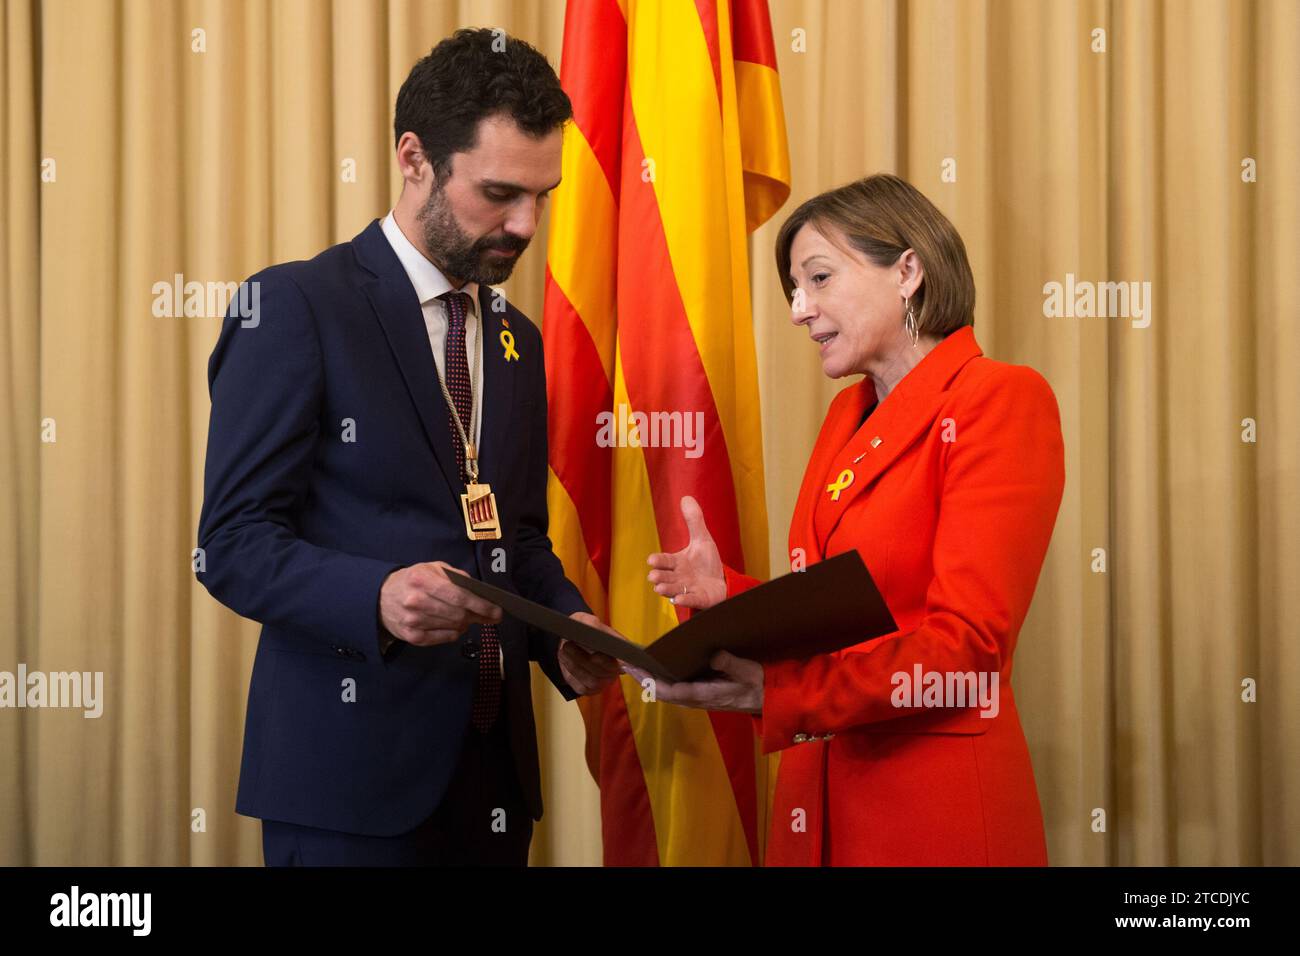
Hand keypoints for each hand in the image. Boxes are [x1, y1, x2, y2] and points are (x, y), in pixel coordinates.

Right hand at [379, 561, 502, 646]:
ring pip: (453, 627)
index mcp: (422, 579)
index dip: (481, 605)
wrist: (380, 597)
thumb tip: (480, 591)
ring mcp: (413, 621)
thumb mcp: (432, 568)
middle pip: (458, 613)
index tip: (496, 611)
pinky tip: (455, 626)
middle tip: (487, 615)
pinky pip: (444, 638)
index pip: (459, 596)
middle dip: (477, 615)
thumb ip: (457, 576)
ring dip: (466, 623)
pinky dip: (454, 633)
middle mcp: (416, 601)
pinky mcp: (412, 636)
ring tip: (468, 617)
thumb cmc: (413, 580)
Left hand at [558, 613, 622, 694]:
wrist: (573, 639)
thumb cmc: (585, 630)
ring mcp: (603, 681)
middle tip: (568, 645)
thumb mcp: (586, 620)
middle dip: (584, 660)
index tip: (595, 655)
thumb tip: (592, 628)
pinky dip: (571, 673)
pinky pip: (581, 687)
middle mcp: (615, 670)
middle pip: (604, 673)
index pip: (622, 662)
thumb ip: (591, 623)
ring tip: (564, 650)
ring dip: (575, 666)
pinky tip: (564, 659)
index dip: (609, 661)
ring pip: (592, 681)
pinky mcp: (589, 688)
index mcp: (621, 653)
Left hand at [621, 650, 762, 712]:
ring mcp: (696, 696)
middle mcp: (696, 698)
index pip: (670, 691)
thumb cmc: (758, 684)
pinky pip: (673, 687)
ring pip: (666, 690)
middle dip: (643, 678)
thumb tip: (713, 654)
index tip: (635, 669)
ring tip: (633, 662)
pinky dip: (660, 677)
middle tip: (624, 662)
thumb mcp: (748, 672)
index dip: (650, 681)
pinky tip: (653, 665)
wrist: (768, 698)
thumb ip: (731, 663)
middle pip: (662, 691)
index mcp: (705, 695)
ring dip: (649, 678)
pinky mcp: (699, 691)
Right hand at [646, 495, 725, 610]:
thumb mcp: (702, 539)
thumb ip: (694, 521)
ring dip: (667, 589)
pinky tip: (679, 599)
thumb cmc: (707, 563)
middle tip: (653, 576)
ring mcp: (687, 589)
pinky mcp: (699, 599)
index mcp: (677, 563)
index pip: (665, 561)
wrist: (721, 583)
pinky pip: (690, 600)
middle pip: (666, 577)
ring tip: (659, 588)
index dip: (658, 561)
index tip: (651, 560)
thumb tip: (686, 497)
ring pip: (674, 590)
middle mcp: (678, 577)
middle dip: (659, 577)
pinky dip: (684, 600)